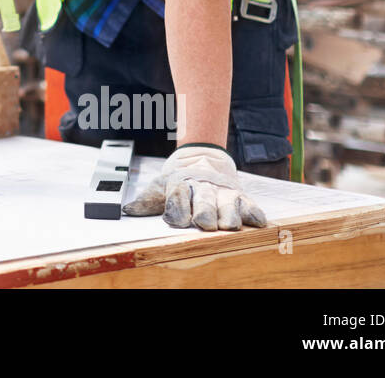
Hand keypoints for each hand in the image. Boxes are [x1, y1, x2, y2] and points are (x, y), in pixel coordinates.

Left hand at [122, 144, 267, 230]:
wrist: (203, 160)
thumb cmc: (180, 183)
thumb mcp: (160, 188)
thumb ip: (147, 202)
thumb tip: (128, 210)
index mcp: (180, 184)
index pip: (178, 195)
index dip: (177, 207)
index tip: (176, 220)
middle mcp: (203, 187)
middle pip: (204, 199)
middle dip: (204, 211)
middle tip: (204, 223)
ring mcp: (223, 192)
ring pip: (227, 202)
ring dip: (228, 214)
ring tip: (228, 226)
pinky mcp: (241, 196)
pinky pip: (249, 204)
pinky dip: (253, 212)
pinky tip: (256, 221)